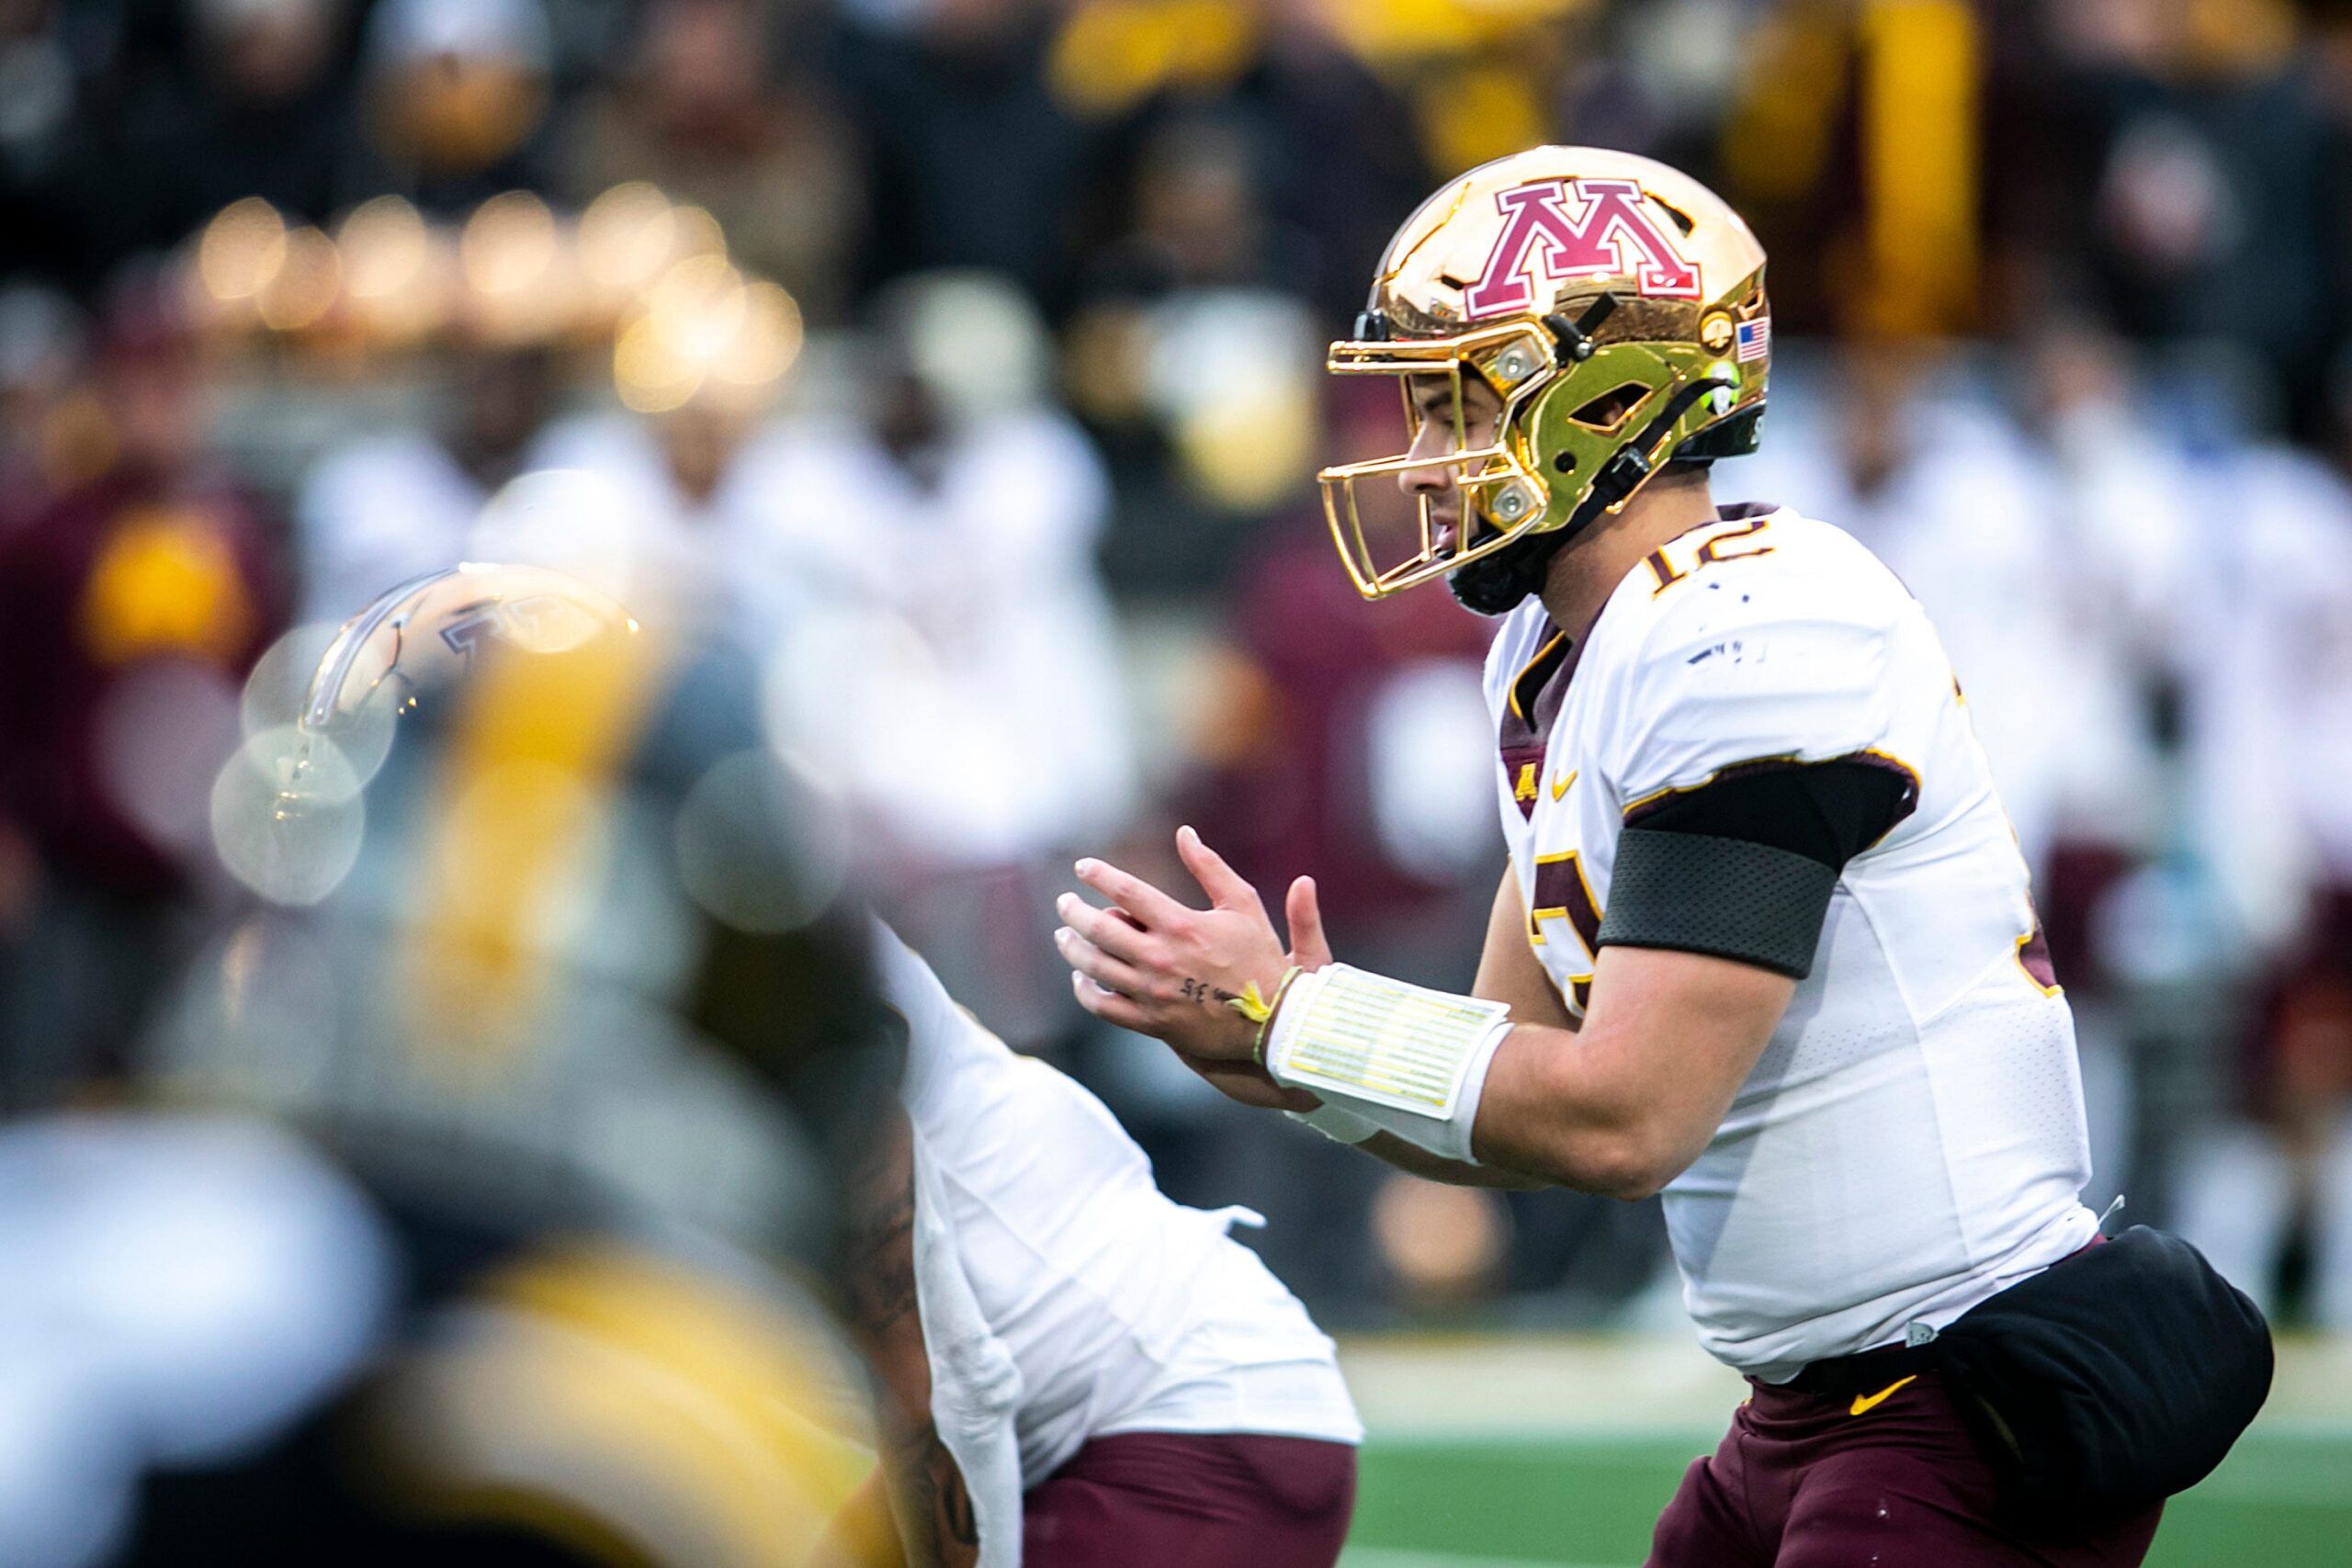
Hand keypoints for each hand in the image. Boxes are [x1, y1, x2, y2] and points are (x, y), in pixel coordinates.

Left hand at [1055, 826, 1332, 1109]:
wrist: (1273, 1021)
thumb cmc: (1259, 958)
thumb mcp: (1243, 904)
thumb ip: (1210, 867)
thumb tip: (1184, 833)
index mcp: (1182, 925)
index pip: (1126, 892)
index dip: (1099, 875)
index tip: (1082, 867)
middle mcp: (1161, 958)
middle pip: (1099, 928)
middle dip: (1074, 911)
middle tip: (1065, 903)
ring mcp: (1153, 993)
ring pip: (1094, 966)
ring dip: (1072, 948)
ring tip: (1064, 936)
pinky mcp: (1152, 1023)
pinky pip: (1104, 1007)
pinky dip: (1085, 990)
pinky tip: (1081, 978)